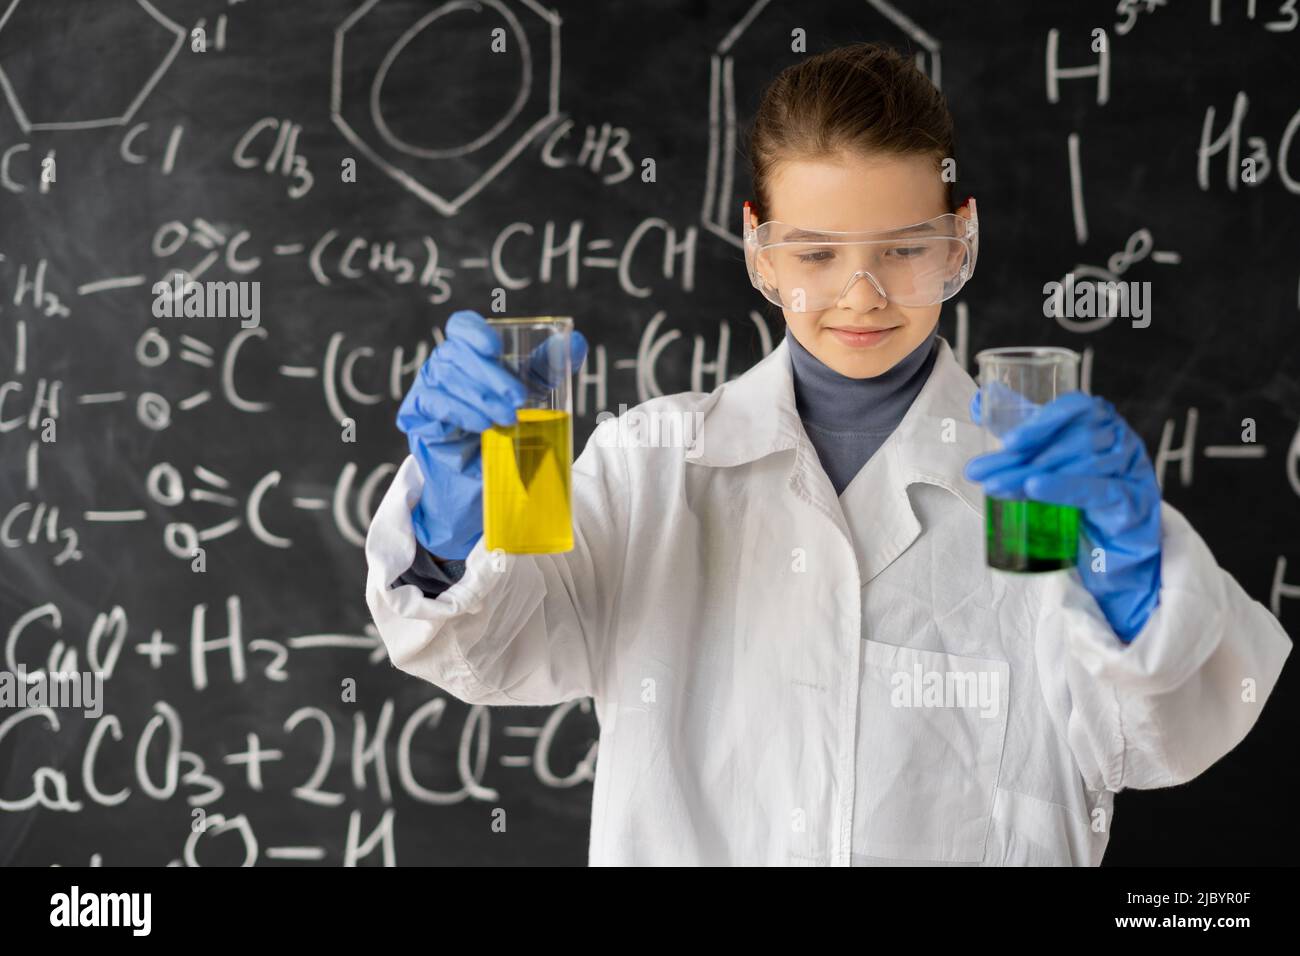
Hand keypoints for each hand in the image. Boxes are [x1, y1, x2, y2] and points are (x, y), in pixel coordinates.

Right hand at [396, 310, 587, 559]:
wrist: (481, 477)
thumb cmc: (505, 426)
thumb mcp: (531, 393)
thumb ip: (549, 366)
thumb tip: (577, 341)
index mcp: (469, 353)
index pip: (461, 326)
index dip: (474, 331)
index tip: (495, 347)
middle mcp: (444, 366)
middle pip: (456, 352)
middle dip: (490, 374)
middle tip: (518, 399)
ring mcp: (427, 387)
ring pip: (447, 378)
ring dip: (481, 398)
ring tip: (506, 419)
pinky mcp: (417, 414)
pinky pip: (436, 404)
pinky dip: (461, 412)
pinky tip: (481, 426)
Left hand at [963, 390, 1162, 642]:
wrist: (1117, 544)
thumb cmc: (1080, 492)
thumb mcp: (1048, 458)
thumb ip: (1020, 432)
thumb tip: (979, 402)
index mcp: (1100, 420)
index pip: (1074, 408)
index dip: (1040, 422)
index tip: (1006, 441)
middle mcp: (1120, 439)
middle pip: (1071, 441)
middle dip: (1021, 458)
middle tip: (981, 472)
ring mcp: (1132, 469)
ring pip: (1083, 465)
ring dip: (1033, 474)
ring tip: (996, 486)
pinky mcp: (1135, 502)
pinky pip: (1102, 491)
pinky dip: (1066, 488)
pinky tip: (1036, 489)